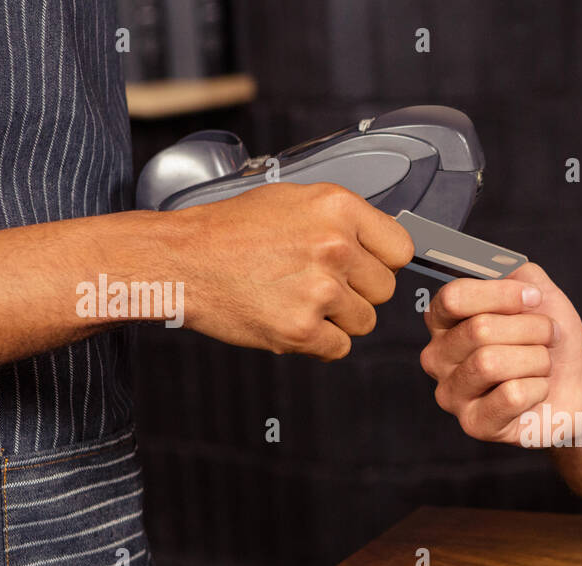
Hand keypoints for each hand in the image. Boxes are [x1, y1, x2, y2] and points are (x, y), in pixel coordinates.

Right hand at [174, 183, 413, 358]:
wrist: (181, 260)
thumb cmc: (229, 231)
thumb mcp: (292, 200)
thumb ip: (342, 221)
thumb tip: (379, 243)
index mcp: (337, 207)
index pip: (400, 248)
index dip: (381, 261)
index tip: (364, 266)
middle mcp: (334, 246)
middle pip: (385, 290)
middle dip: (358, 292)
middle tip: (318, 283)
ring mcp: (320, 290)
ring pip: (365, 322)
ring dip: (338, 319)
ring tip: (299, 299)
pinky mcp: (302, 329)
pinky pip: (339, 348)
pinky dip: (318, 343)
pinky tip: (292, 319)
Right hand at [420, 262, 581, 443]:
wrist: (572, 384)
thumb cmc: (548, 340)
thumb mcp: (541, 295)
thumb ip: (520, 274)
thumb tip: (505, 275)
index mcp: (444, 320)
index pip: (454, 297)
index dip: (502, 293)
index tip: (535, 298)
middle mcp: (438, 356)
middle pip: (479, 329)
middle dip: (530, 328)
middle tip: (550, 336)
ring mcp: (451, 393)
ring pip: (491, 363)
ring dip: (536, 358)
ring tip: (543, 364)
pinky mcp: (475, 424)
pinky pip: (510, 395)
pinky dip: (538, 387)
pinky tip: (538, 390)